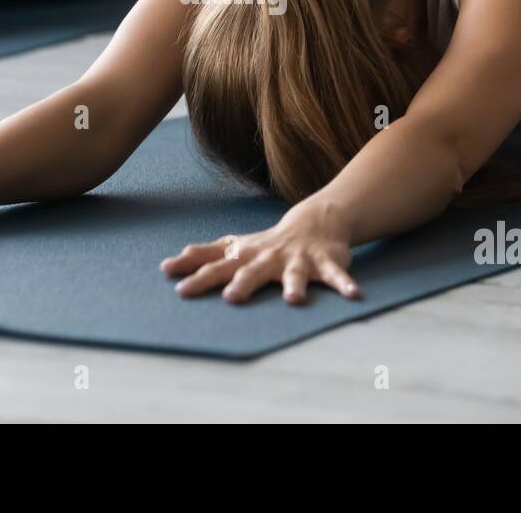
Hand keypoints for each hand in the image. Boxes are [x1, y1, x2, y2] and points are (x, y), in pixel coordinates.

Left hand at [161, 205, 360, 304]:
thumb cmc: (267, 243)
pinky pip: (336, 276)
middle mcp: (270, 258)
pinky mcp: (325, 263)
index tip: (179, 290)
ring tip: (294, 300)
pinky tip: (353, 296)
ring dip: (295, 285)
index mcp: (246, 257)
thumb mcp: (234, 247)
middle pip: (253, 272)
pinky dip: (345, 284)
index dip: (199, 278)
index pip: (218, 268)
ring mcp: (298, 260)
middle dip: (243, 283)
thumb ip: (203, 256)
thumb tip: (166, 265)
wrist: (314, 221)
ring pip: (296, 274)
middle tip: (231, 298)